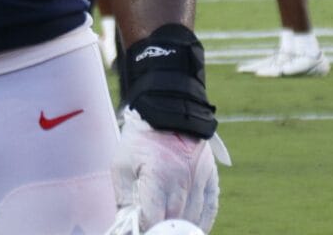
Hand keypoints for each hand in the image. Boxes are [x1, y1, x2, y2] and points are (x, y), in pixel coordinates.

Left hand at [108, 108, 228, 234]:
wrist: (167, 110)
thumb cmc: (140, 139)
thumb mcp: (122, 165)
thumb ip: (125, 198)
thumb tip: (128, 225)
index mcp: (157, 176)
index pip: (153, 218)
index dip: (146, 229)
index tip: (140, 230)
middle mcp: (182, 180)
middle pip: (174, 221)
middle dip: (162, 229)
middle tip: (154, 228)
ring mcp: (199, 179)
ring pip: (192, 217)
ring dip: (181, 227)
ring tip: (169, 228)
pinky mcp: (210, 176)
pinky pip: (211, 208)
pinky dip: (203, 222)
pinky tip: (193, 228)